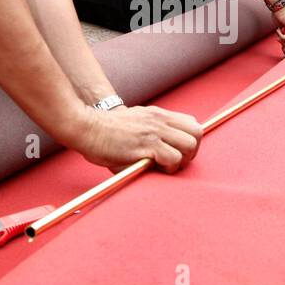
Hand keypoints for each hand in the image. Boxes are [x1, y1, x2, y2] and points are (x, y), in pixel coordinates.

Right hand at [71, 105, 203, 172]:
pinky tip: (155, 169)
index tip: (178, 153)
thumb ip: (151, 131)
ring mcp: (155, 131)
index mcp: (158, 115)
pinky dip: (169, 168)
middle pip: (197, 132)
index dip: (190, 141)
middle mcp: (160, 120)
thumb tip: (162, 150)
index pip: (192, 123)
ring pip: (190, 144)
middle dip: (192, 152)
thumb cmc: (106, 132)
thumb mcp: (134, 124)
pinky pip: (174, 158)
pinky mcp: (147, 145)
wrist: (87, 128)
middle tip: (176, 162)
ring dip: (182, 160)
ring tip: (166, 167)